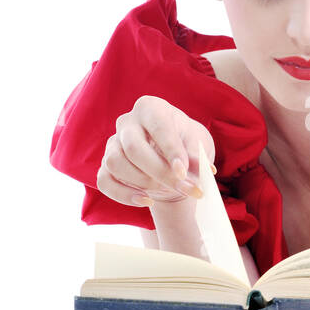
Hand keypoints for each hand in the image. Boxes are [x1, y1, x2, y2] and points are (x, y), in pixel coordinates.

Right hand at [97, 95, 215, 205]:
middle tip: (183, 188)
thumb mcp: (197, 145)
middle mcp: (128, 122)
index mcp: (151, 108)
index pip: (158, 126)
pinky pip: (104, 180)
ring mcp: (113, 143)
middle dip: (159, 172)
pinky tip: (146, 201)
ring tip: (166, 190)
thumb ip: (198, 157)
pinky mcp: (105, 164)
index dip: (171, 150)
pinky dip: (123, 194)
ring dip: (141, 182)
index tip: (183, 172)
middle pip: (133, 147)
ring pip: (115, 163)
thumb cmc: (185, 144)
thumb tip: (205, 171)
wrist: (173, 158)